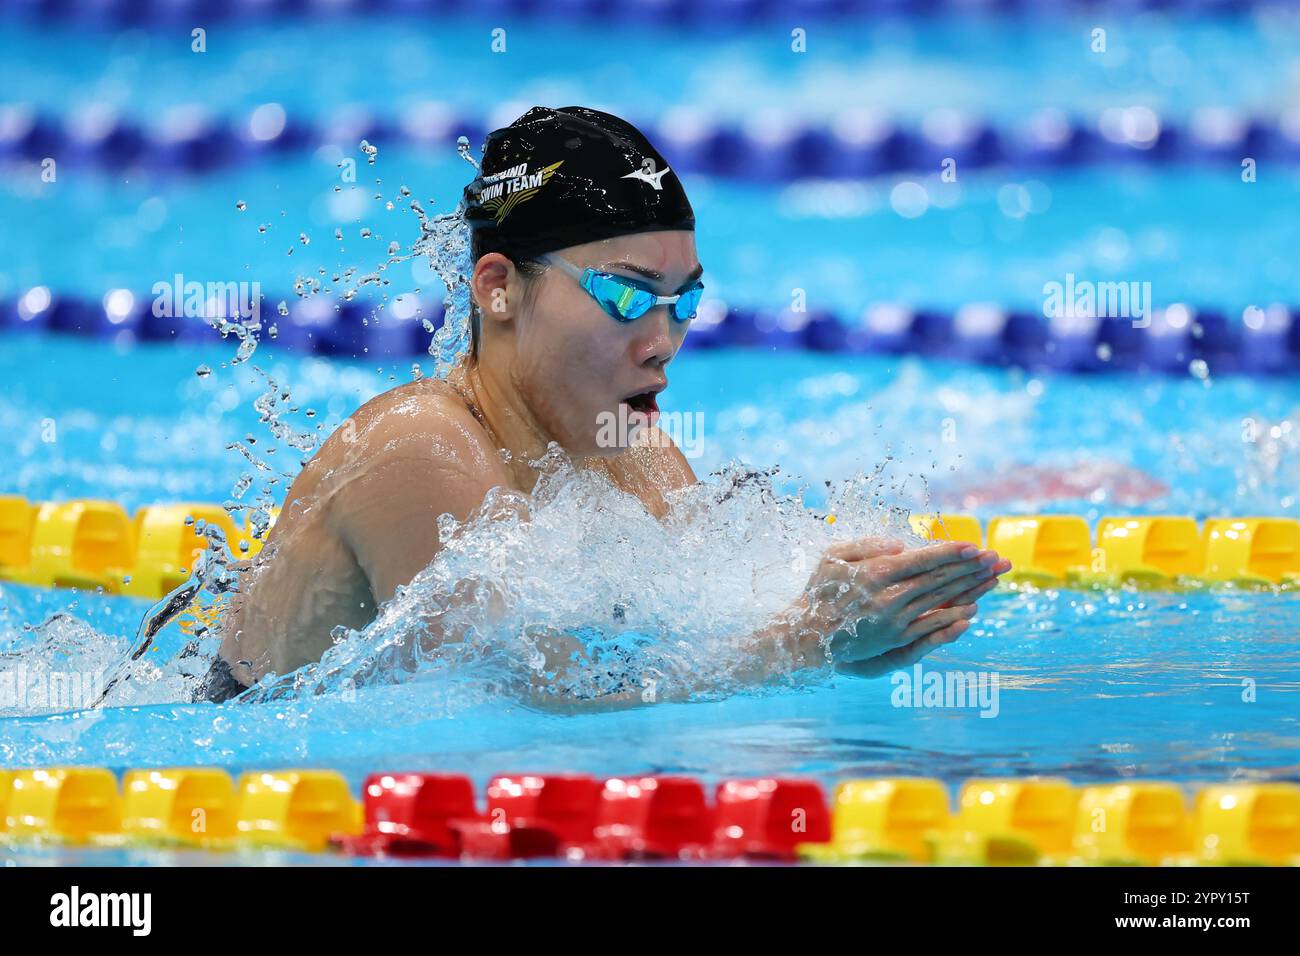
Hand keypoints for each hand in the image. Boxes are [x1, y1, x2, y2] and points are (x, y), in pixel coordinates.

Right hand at [795, 537, 1010, 676]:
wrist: (807, 634)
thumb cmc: (819, 590)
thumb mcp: (832, 556)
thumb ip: (866, 546)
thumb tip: (900, 545)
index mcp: (875, 573)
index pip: (922, 559)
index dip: (950, 553)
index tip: (974, 546)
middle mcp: (888, 597)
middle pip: (938, 579)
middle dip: (970, 568)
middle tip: (996, 558)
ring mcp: (894, 621)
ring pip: (940, 600)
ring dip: (970, 588)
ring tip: (993, 577)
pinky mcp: (895, 640)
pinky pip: (932, 626)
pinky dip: (954, 616)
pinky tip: (973, 607)